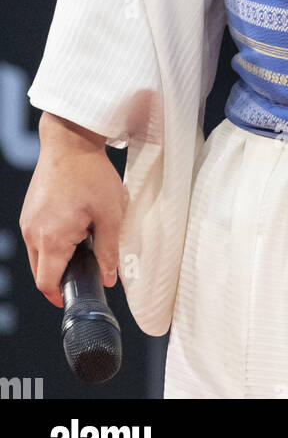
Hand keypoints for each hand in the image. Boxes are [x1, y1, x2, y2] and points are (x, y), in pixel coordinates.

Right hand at [19, 113, 126, 308]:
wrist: (70, 140)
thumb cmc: (91, 174)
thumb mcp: (110, 214)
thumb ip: (109, 250)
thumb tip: (110, 279)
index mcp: (51, 238)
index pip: (46, 283)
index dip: (60, 295)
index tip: (75, 297)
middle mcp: (32, 233)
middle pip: (40, 272)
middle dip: (60, 276)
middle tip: (85, 270)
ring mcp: (28, 221)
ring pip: (38, 255)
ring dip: (56, 257)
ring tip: (82, 241)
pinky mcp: (28, 210)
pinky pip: (36, 237)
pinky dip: (51, 241)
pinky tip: (72, 227)